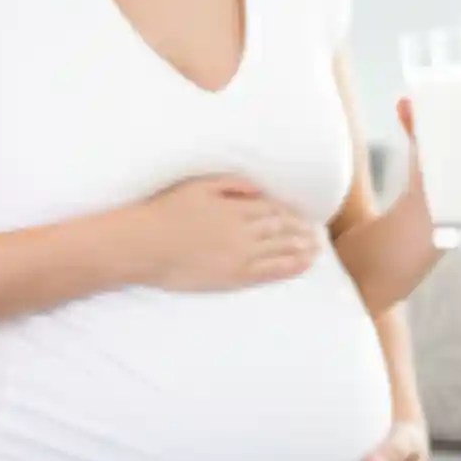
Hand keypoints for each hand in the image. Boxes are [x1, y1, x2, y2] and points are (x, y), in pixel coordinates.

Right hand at [134, 176, 319, 290]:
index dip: (290, 212)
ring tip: (316, 250)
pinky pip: (270, 271)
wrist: (143, 245)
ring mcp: (240, 254)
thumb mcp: (197, 185)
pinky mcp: (234, 276)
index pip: (272, 208)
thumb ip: (231, 183)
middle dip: (301, 230)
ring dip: (302, 248)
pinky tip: (303, 265)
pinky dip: (291, 267)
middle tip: (316, 234)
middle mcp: (242, 230)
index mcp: (234, 207)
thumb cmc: (165, 212)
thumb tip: (258, 188)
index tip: (302, 215)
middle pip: (281, 228)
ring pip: (281, 249)